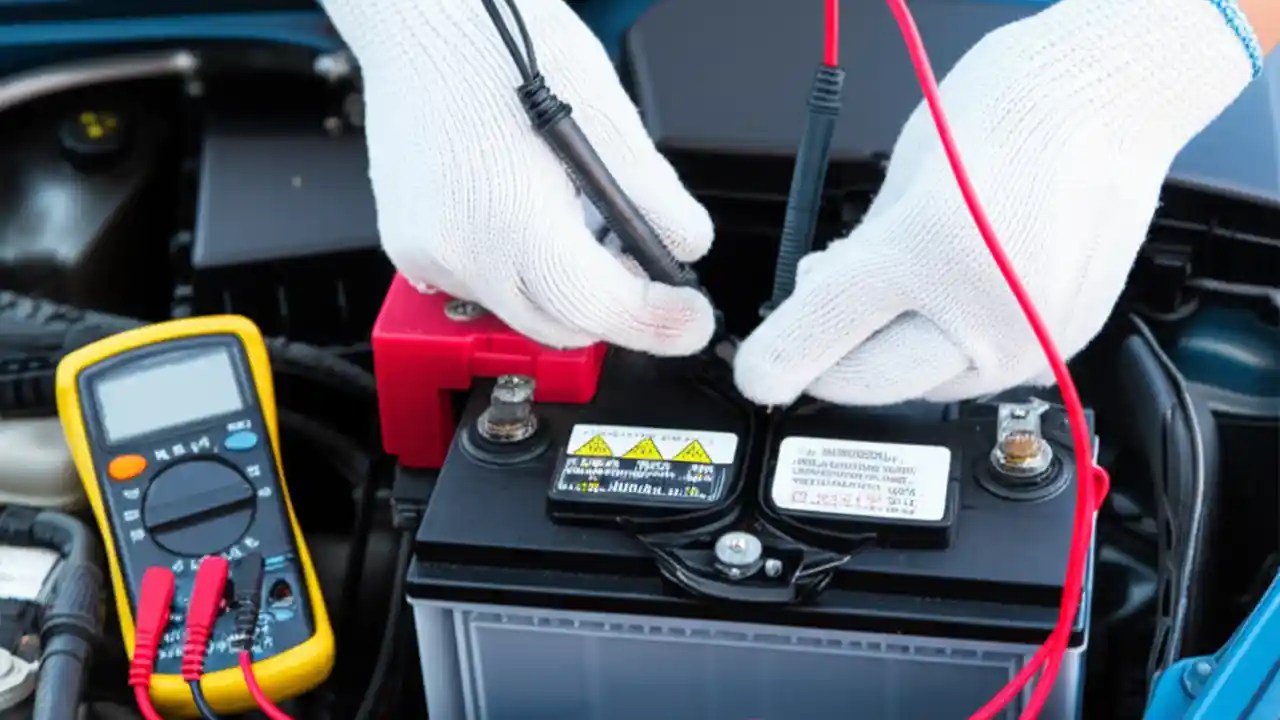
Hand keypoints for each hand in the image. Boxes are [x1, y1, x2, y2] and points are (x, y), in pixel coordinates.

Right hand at [320, 0, 714, 354]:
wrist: (420, 18)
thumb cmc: (500, 43)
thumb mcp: (604, 111)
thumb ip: (653, 194)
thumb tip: (684, 245)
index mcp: (513, 217)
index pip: (599, 307)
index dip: (658, 322)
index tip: (690, 320)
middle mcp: (462, 249)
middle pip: (561, 326)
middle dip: (611, 309)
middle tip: (642, 267)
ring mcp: (429, 252)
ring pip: (519, 310)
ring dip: (562, 291)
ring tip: (577, 224)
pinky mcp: (410, 246)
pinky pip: (478, 286)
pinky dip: (518, 270)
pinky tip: (530, 219)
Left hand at [734, 0, 1260, 405]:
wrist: (1106, 99)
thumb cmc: (1011, 114)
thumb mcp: (900, 176)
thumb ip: (855, 255)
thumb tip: (814, 302)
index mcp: (924, 252)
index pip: (821, 332)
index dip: (775, 358)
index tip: (758, 371)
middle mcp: (983, 310)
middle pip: (873, 384)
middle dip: (836, 362)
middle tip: (823, 327)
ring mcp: (1031, 338)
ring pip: (929, 386)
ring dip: (898, 356)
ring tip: (899, 293)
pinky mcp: (1062, 346)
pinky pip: (984, 372)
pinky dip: (955, 346)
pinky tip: (952, 296)